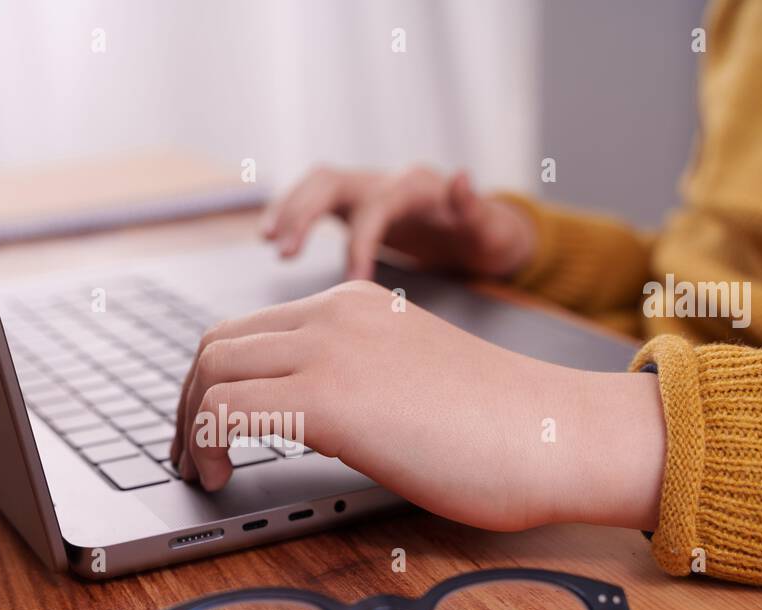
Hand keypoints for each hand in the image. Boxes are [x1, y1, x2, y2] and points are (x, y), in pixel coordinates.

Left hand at [169, 281, 663, 532]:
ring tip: (200, 471)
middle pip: (216, 345)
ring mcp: (331, 350)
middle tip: (188, 455)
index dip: (212, 383)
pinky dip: (205, 444)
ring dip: (187, 425)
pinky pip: (226, 410)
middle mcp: (334, 314)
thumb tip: (305, 419)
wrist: (560, 435)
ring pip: (209, 371)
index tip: (205, 429)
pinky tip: (221, 477)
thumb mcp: (411, 383)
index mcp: (354, 307)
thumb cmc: (504, 428)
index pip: (248, 331)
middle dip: (185, 403)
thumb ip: (357, 383)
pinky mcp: (332, 398)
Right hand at [262, 165, 536, 281]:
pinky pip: (313, 199)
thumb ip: (475, 208)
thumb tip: (463, 176)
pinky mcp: (354, 203)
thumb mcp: (491, 230)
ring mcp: (367, 188)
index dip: (362, 242)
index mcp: (417, 187)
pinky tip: (271, 238)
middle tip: (284, 253)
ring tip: (270, 243)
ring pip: (317, 185)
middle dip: (305, 213)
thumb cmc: (486, 238)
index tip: (354, 281)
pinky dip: (289, 213)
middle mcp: (386, 180)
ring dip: (289, 209)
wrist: (480, 233)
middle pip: (334, 181)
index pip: (377, 207)